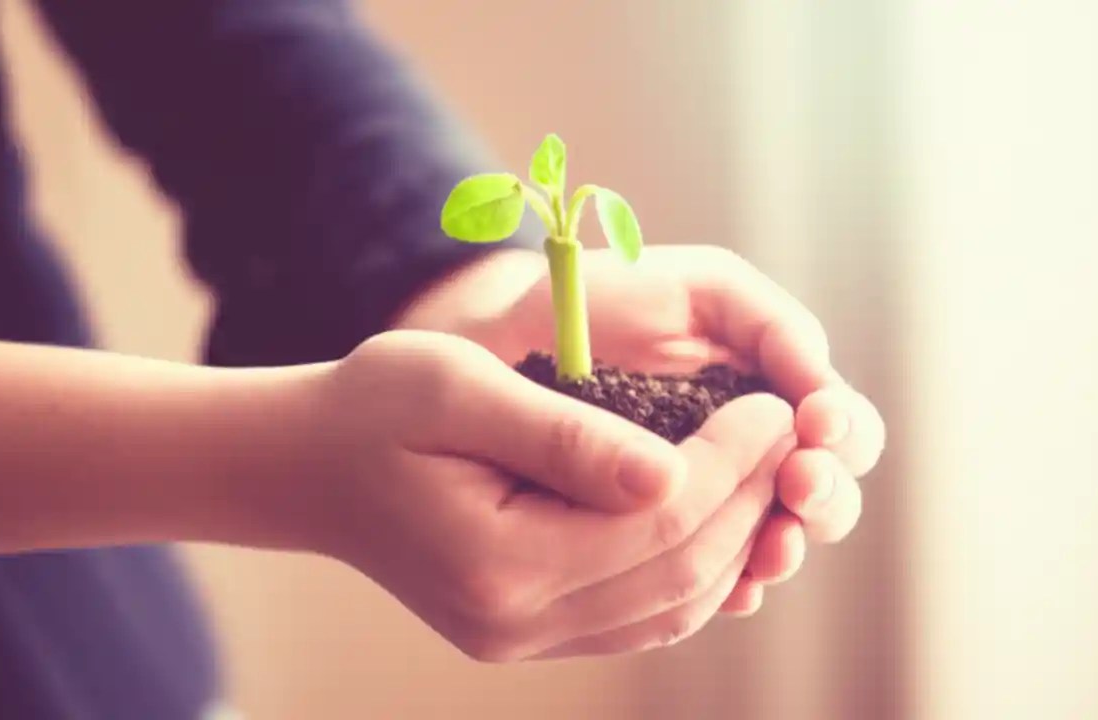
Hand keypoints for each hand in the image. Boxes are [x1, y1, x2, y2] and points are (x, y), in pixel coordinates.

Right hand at [398, 246, 886, 613]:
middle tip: (787, 430)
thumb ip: (565, 435)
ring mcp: (521, 638)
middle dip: (747, 499)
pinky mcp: (525, 632)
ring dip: (731, 541)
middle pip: (677, 574)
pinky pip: (638, 617)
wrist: (310, 467)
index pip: (658, 525)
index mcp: (499, 562)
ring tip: (762, 469)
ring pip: (670, 607)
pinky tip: (711, 518)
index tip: (773, 404)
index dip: (733, 465)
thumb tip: (673, 471)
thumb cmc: (376, 406)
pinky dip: (690, 572)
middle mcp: (515, 622)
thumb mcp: (457, 388)